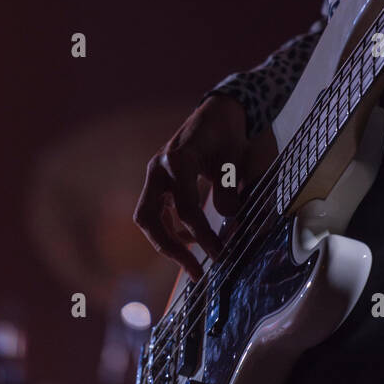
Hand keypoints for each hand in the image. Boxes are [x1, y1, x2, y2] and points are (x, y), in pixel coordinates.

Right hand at [133, 94, 248, 280]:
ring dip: (167, 243)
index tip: (220, 254)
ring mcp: (156, 175)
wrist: (219, 111)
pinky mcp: (159, 182)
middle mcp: (159, 168)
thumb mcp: (235, 157)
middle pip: (149, 218)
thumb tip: (229, 222)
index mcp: (178, 159)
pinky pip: (157, 212)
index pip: (185, 208)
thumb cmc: (228, 132)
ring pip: (148, 218)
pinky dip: (171, 229)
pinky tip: (192, 241)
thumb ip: (230, 188)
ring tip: (193, 265)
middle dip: (169, 249)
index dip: (203, 235)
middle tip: (195, 272)